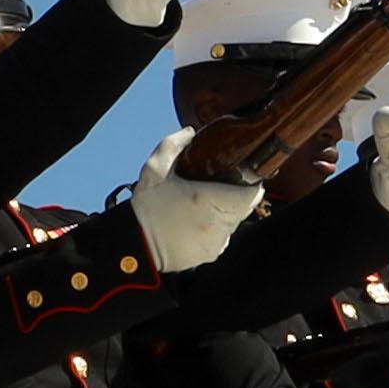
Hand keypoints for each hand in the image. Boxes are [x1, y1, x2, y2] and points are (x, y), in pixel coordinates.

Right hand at [123, 133, 260, 274]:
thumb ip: (174, 144)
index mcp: (208, 200)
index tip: (244, 178)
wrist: (135, 245)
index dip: (252, 185)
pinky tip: (194, 223)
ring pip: (233, 223)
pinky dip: (214, 229)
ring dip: (224, 213)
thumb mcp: (155, 169)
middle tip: (218, 187)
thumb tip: (190, 133)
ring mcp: (215, 242)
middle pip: (244, 208)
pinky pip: (221, 237)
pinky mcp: (210, 254)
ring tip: (201, 206)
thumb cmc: (146, 208)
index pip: (252, 195)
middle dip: (236, 196)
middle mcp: (217, 224)